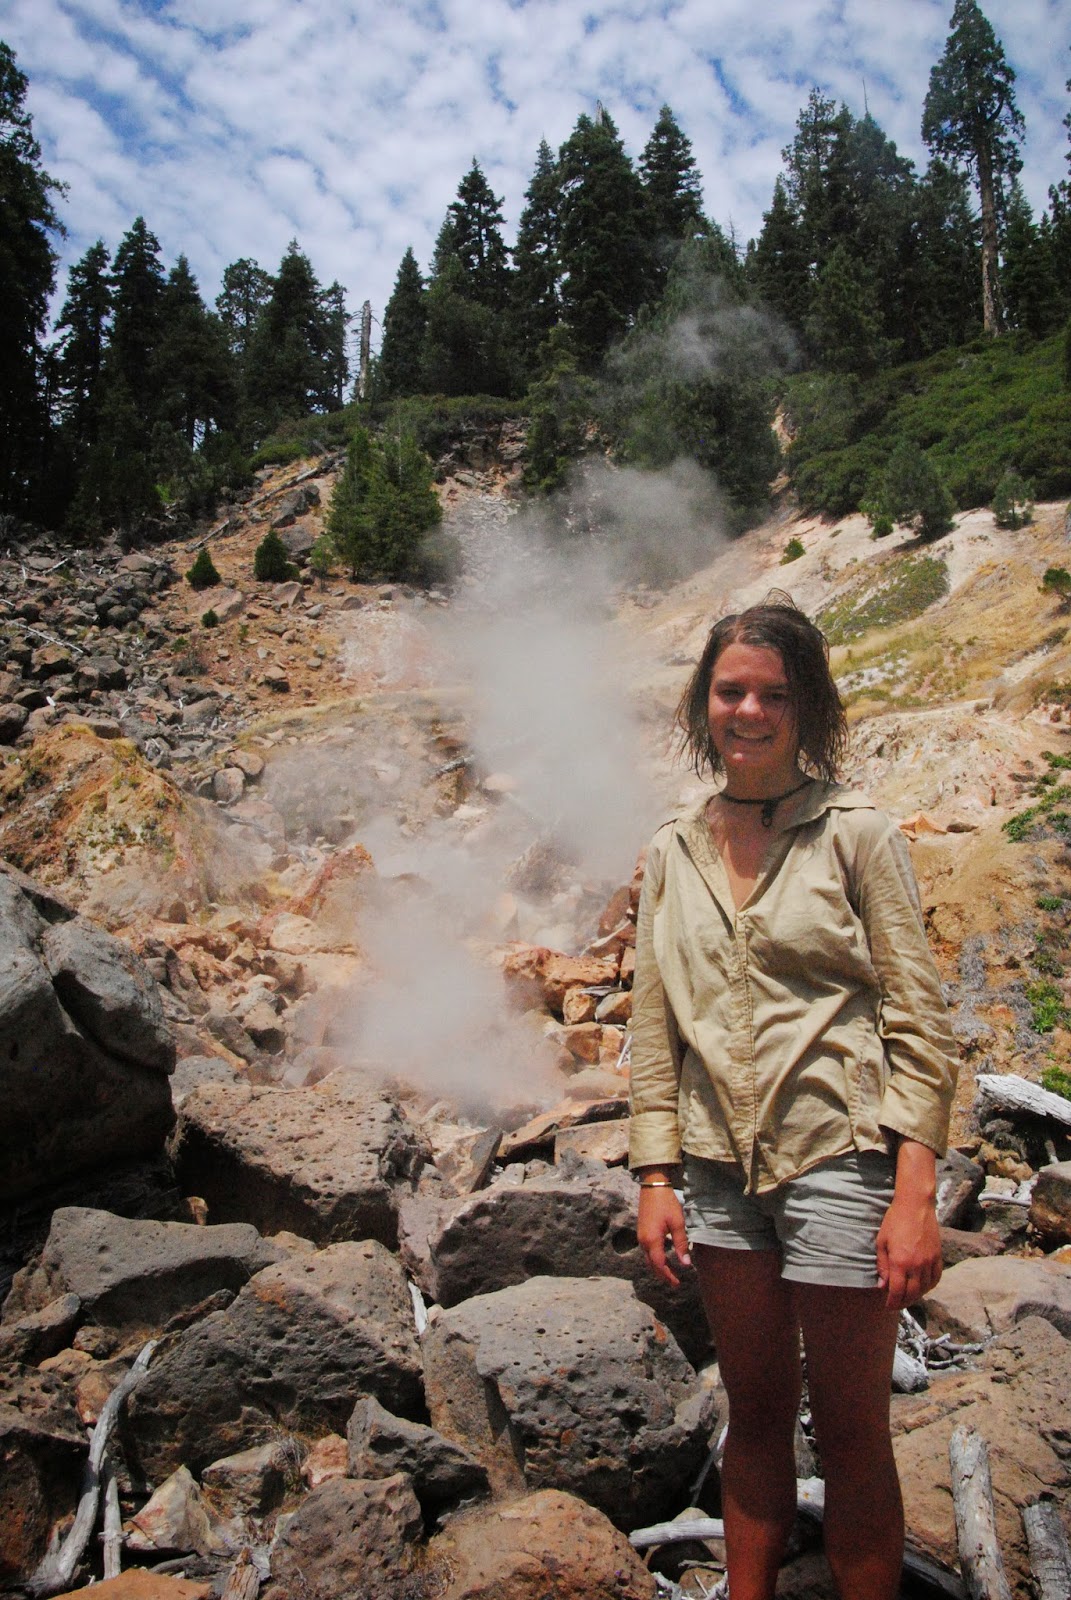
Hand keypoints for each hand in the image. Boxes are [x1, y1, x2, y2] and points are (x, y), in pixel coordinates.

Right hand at [636, 1183, 691, 1287]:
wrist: (652, 1185)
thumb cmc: (666, 1203)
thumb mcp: (677, 1224)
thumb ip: (681, 1244)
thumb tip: (686, 1264)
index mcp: (652, 1240)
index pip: (659, 1265)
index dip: (668, 1276)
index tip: (677, 1284)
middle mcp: (643, 1241)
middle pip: (651, 1264)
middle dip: (662, 1275)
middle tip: (674, 1283)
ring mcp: (640, 1236)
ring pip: (648, 1258)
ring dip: (658, 1267)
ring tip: (670, 1273)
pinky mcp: (641, 1231)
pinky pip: (646, 1250)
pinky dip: (654, 1258)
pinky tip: (663, 1258)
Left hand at [876, 1141, 941, 1309]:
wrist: (915, 1206)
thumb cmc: (894, 1221)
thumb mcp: (881, 1242)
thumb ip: (882, 1265)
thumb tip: (882, 1286)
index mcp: (899, 1262)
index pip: (896, 1292)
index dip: (892, 1303)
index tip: (887, 1306)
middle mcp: (916, 1265)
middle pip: (911, 1294)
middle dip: (903, 1303)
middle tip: (896, 1305)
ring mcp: (929, 1262)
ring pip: (925, 1289)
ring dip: (916, 1297)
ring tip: (908, 1297)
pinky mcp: (938, 1257)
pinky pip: (936, 1279)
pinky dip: (929, 1287)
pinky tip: (922, 1287)